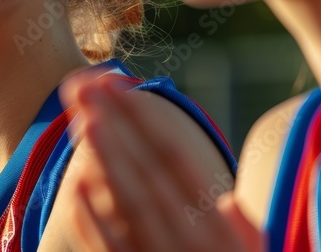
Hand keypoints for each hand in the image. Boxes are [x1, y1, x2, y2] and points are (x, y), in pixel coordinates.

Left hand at [60, 75, 262, 251]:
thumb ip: (243, 238)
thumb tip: (225, 203)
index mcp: (220, 232)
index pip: (178, 162)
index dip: (144, 120)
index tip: (116, 84)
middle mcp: (194, 243)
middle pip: (149, 174)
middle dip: (116, 125)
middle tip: (83, 84)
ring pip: (133, 206)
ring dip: (109, 160)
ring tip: (83, 118)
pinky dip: (97, 222)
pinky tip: (77, 186)